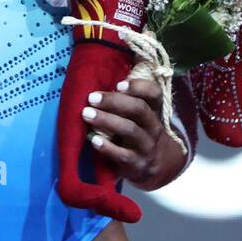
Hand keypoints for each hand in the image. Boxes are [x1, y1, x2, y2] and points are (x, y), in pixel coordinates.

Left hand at [81, 76, 183, 190]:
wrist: (152, 166)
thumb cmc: (138, 132)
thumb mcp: (139, 116)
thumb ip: (127, 99)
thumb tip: (103, 74)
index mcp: (154, 110)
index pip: (154, 94)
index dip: (138, 87)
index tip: (118, 84)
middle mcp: (153, 127)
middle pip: (139, 109)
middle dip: (114, 101)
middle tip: (92, 98)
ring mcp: (146, 146)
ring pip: (130, 130)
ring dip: (106, 120)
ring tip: (86, 114)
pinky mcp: (137, 164)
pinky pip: (122, 155)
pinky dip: (107, 147)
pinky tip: (93, 140)